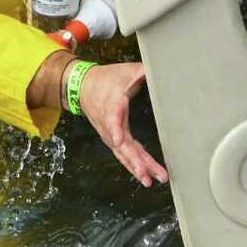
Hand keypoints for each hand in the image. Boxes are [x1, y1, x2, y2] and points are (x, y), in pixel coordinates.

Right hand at [79, 62, 169, 187]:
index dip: (116, 128)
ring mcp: (110, 133)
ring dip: (137, 168)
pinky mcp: (112, 138)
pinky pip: (123, 155)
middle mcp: (109, 124)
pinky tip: (146, 177)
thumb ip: (143, 71)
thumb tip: (163, 66)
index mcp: (112, 104)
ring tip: (151, 180)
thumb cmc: (106, 80)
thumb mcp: (125, 71)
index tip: (119, 139)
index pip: (113, 117)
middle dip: (136, 160)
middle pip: (122, 144)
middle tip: (149, 174)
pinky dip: (133, 166)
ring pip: (123, 154)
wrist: (83, 87)